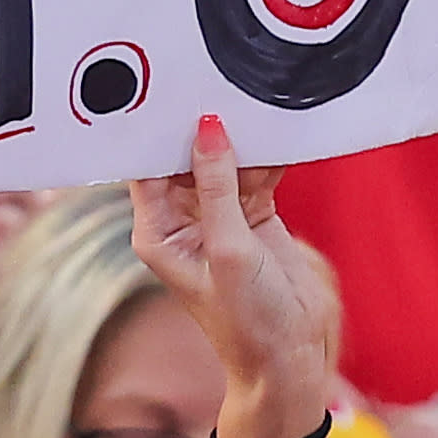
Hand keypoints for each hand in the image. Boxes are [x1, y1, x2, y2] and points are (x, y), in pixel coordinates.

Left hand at [127, 113, 333, 437]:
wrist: (291, 358)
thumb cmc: (248, 321)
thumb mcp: (229, 250)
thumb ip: (219, 187)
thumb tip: (207, 129)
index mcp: (158, 231)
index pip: (146, 167)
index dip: (156, 131)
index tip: (170, 91)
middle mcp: (182, 220)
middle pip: (184, 156)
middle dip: (201, 124)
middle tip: (217, 79)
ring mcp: (219, 216)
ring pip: (224, 159)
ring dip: (240, 136)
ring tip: (254, 97)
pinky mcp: (252, 216)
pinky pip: (255, 171)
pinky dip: (267, 154)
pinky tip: (279, 129)